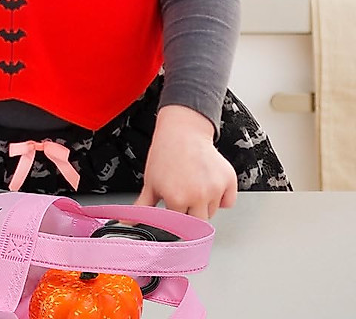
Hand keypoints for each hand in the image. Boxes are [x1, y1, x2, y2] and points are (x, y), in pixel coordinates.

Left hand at [134, 104, 236, 219]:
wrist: (183, 130)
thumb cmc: (166, 152)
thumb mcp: (150, 181)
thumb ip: (142, 208)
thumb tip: (127, 223)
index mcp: (176, 198)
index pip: (178, 226)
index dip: (174, 217)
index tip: (173, 209)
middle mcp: (198, 195)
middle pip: (198, 224)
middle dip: (190, 214)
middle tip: (183, 194)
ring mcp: (215, 189)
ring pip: (212, 212)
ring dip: (204, 204)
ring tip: (193, 183)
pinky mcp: (229, 181)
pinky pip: (227, 202)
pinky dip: (221, 197)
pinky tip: (207, 182)